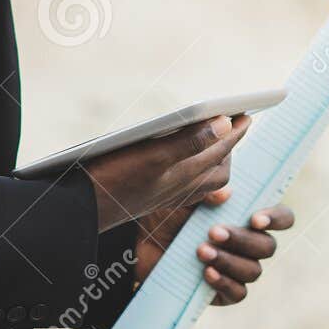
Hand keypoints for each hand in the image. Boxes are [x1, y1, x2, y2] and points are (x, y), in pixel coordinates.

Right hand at [81, 114, 250, 229]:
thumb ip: (190, 141)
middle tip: (236, 124)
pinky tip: (188, 164)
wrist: (80, 214)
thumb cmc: (111, 180)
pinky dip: (196, 171)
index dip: (236, 130)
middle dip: (229, 145)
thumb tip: (225, 123)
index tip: (248, 113)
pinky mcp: (152, 198)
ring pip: (204, 179)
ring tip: (218, 141)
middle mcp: (179, 187)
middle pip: (218, 166)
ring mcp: (166, 195)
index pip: (221, 149)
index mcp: (183, 175)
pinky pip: (188, 187)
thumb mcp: (151, 156)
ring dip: (215, 159)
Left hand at [134, 196, 295, 305]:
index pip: (282, 218)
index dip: (277, 219)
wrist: (139, 243)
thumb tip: (226, 194)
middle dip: (242, 240)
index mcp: (247, 216)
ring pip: (253, 271)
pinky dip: (224, 283)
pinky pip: (238, 293)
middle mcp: (248, 243)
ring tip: (201, 251)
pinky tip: (206, 273)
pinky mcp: (222, 292)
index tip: (255, 218)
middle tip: (213, 231)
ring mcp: (237, 269)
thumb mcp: (183, 195)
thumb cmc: (168, 213)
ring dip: (229, 261)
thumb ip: (205, 191)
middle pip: (267, 247)